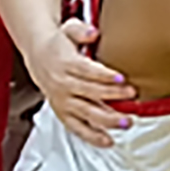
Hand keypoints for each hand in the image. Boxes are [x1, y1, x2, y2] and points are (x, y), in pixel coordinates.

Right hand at [23, 18, 136, 145]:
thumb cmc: (59, 44)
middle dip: (112, 95)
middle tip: (132, 95)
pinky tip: (108, 141)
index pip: (86, 71)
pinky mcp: (62, 113)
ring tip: (126, 122)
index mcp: (65, 63)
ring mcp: (62, 101)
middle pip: (89, 92)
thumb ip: (81, 30)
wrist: (37, 55)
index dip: (104, 75)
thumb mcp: (68, 29)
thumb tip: (93, 34)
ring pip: (85, 113)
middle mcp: (62, 84)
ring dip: (106, 119)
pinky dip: (91, 136)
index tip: (121, 79)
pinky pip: (76, 127)